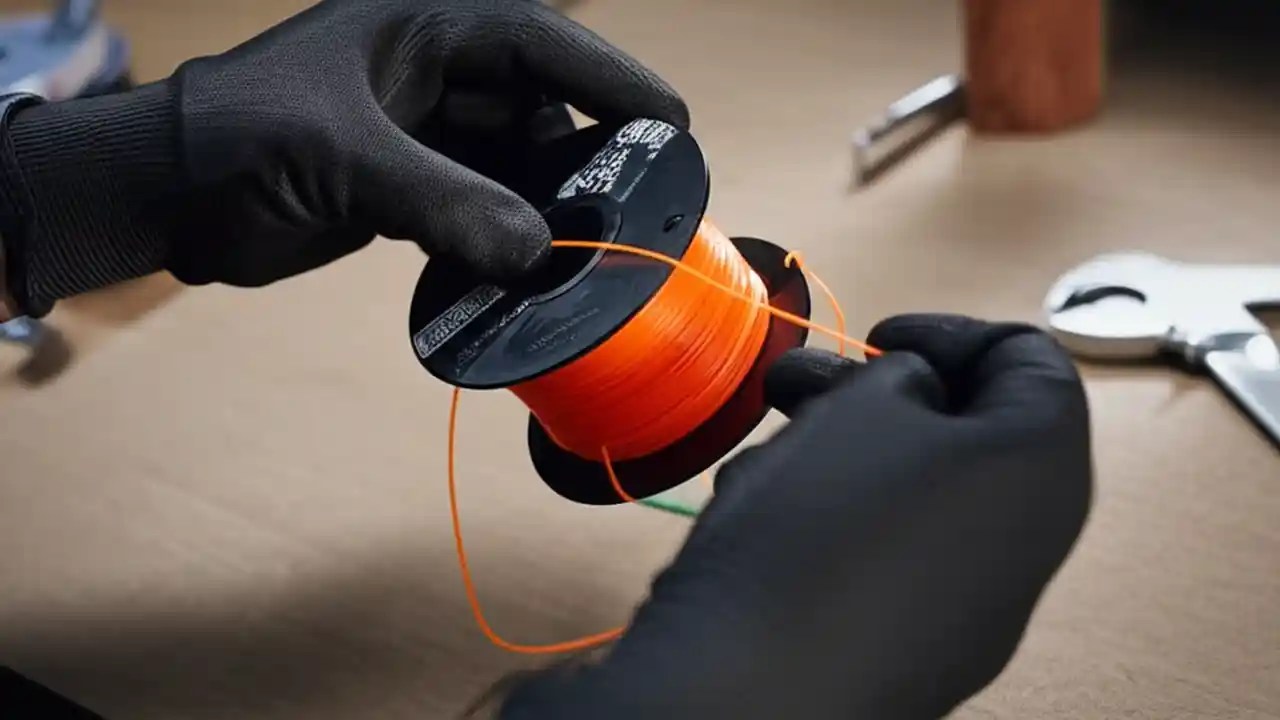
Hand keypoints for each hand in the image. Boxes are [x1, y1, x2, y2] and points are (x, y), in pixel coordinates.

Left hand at [0, 0, 684, 313]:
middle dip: (586, 159)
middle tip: (632, 211)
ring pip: (517, 163)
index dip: (614, 84)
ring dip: (545, 207)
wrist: (165, 194)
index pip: (544, 44)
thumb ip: (442, 201)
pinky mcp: (412, 182)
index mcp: (426, 27)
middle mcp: (437, 70)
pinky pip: (482, 205)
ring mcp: (426, 128)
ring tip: (583, 252)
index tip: (672, 129)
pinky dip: (503, 236)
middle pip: (543, 108)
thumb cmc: (238, 140)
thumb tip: (536, 253)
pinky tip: (523, 272)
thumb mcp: (344, 159)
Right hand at [501, 315, 1092, 719]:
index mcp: (1041, 471)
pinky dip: (828, 519)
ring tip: (759, 461)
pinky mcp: (906, 644)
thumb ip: (901, 379)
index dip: (949, 331)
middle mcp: (1021, 543)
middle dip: (869, 396)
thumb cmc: (820, 531)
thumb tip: (911, 398)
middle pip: (963, 431)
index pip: (1029, 360)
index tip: (877, 339)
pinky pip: (882, 555)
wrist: (752, 687)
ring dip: (835, 455)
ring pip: (910, 492)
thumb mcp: (865, 408)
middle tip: (794, 386)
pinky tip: (759, 522)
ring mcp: (966, 604)